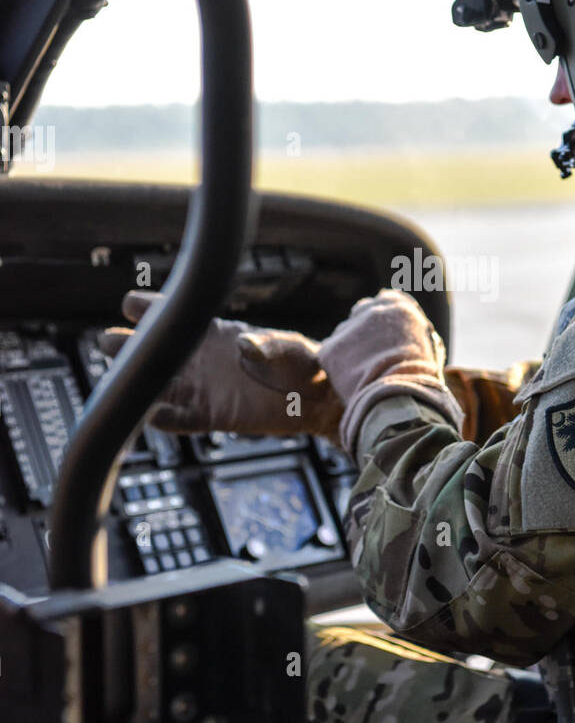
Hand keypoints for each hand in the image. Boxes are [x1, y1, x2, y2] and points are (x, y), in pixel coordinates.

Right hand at [99, 291, 343, 443]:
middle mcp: (201, 359)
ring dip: (138, 385)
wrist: (316, 398)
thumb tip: (246, 345)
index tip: (130, 304)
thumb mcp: (289, 347)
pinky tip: (151, 417)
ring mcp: (203, 388)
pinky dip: (166, 419)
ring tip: (118, 384)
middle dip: (129, 346)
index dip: (150, 309)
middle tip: (110, 343)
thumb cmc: (304, 362)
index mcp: (215, 333)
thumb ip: (268, 345)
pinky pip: (181, 418)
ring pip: (159, 385)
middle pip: (155, 351)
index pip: (176, 317)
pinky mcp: (212, 416)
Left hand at [318, 288, 463, 454]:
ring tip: (363, 372)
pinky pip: (330, 354)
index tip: (385, 331)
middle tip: (371, 353)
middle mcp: (373, 310)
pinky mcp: (331, 348)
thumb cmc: (421, 378)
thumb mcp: (427, 347)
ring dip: (350, 347)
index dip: (385, 317)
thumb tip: (412, 328)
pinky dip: (337, 367)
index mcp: (399, 307)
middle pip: (361, 311)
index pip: (386, 299)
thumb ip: (414, 331)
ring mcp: (349, 328)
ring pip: (345, 333)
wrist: (399, 398)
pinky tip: (351, 381)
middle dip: (365, 328)